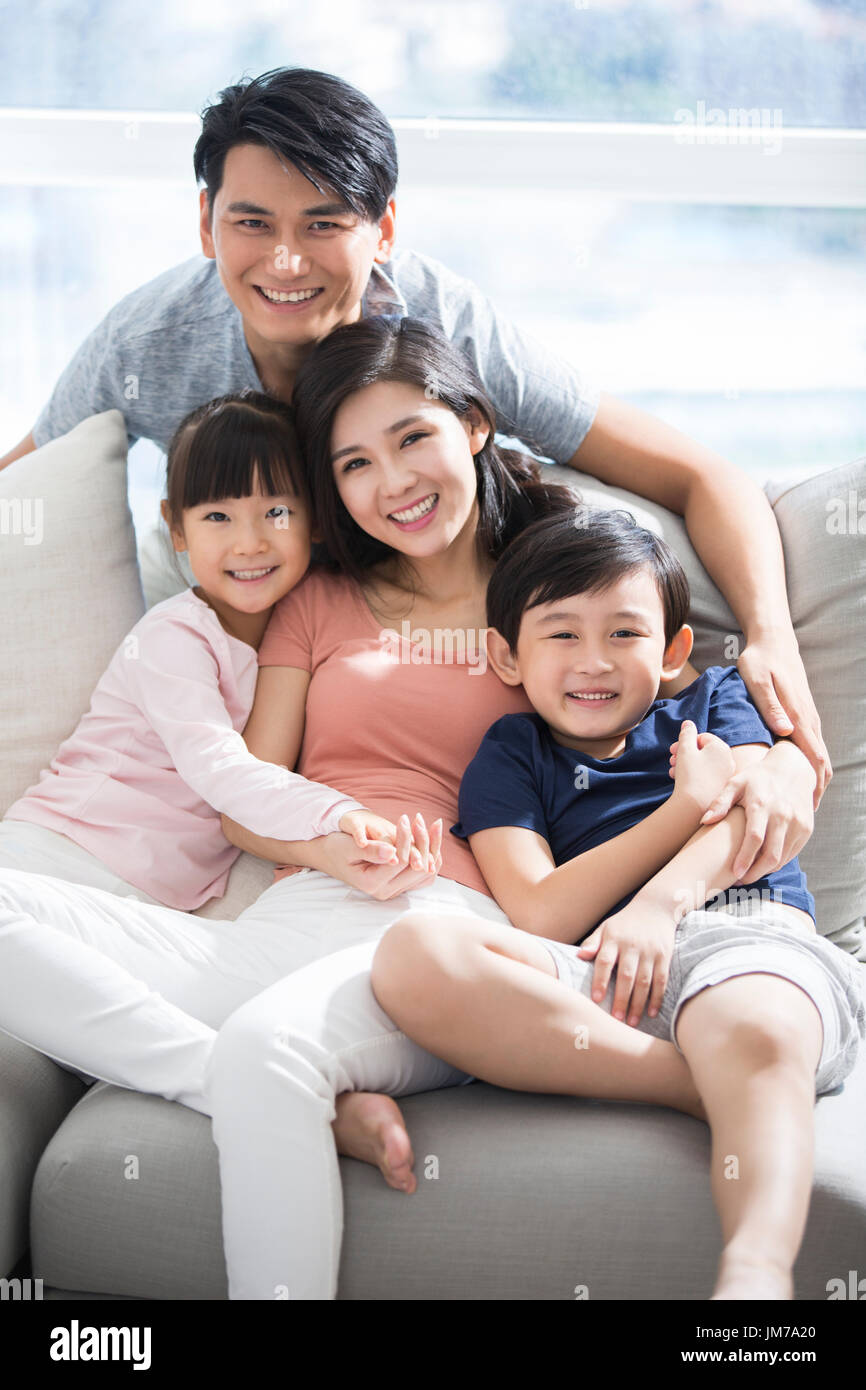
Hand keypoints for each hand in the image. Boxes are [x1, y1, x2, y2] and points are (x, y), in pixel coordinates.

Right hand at [319, 813, 443, 900]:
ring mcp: (395, 890)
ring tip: (432, 824)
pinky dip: (431, 854)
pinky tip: (431, 836)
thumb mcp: (348, 847)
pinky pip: (425, 872)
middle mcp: (386, 891)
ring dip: (432, 847)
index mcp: (372, 884)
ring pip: (427, 871)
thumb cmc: (336, 849)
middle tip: (420, 818)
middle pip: (418, 868)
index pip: (400, 861)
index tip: (404, 817)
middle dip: (424, 841)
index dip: (406, 838)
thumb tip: (392, 852)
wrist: (330, 858)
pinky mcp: (401, 884)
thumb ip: (370, 850)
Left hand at [577, 900, 675, 1027]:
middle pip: (626, 976)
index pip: (604, 961)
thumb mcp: (606, 928)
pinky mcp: (664, 956)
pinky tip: (651, 1012)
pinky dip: (657, 998)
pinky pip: (661, 980)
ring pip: (644, 982)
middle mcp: (632, 946)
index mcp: (614, 939)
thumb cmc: (625, 923)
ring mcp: (650, 951)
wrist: (656, 907)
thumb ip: (593, 943)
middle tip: (616, 1019)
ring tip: (632, 1022)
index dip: (600, 980)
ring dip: (638, 1004)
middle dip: (621, 999)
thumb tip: (579, 956)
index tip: (596, 999)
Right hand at [669, 720, 735, 814]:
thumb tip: (688, 723)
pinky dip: (693, 775)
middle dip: (684, 754)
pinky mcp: (721, 787)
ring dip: (686, 765)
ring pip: (703, 764)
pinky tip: (680, 780)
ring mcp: (726, 775)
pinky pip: (706, 776)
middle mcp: (728, 760)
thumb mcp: (685, 749)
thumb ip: (686, 733)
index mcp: (721, 748)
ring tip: (673, 771)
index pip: (702, 737)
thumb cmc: (690, 775)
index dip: (685, 742)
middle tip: (672, 760)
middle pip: (703, 751)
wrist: (694, 806)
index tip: (673, 750)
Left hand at [696, 751, 814, 883]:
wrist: (792, 768)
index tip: (735, 874)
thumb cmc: (757, 778)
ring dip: (765, 871)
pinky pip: (791, 853)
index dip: (745, 859)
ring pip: (782, 858)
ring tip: (748, 875)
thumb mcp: (736, 782)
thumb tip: (705, 821)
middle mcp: (783, 815)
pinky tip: (763, 864)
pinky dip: (778, 862)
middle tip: (739, 881)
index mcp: (762, 804)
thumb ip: (720, 802)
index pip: (755, 838)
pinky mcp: (806, 829)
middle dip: (755, 873)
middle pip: (771, 854)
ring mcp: (798, 823)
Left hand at [736, 632, 830, 807]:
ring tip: (802, 804)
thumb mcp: (758, 681)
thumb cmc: (760, 660)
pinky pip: (811, 745)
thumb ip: (770, 706)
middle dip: (816, 788)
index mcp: (798, 715)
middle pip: (820, 761)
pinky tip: (798, 777)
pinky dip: (810, 764)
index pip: (813, 755)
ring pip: (817, 754)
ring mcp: (808, 716)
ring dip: (814, 778)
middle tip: (806, 815)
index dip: (813, 782)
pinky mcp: (803, 713)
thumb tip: (785, 731)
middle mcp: (808, 719)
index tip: (809, 806)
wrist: (773, 640)